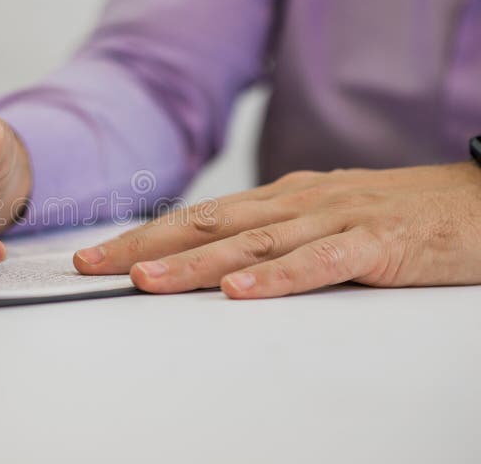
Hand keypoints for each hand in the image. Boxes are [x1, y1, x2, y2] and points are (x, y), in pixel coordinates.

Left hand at [74, 163, 480, 297]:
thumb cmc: (401, 214)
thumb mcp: (323, 220)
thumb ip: (274, 237)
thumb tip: (219, 263)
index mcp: (281, 199)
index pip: (198, 218)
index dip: (143, 236)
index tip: (97, 256)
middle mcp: (296, 202)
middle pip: (206, 225)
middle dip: (144, 246)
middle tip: (91, 265)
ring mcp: (334, 219)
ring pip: (251, 244)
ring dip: (193, 263)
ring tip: (144, 280)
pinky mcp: (377, 242)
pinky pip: (319, 262)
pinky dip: (276, 278)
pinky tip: (238, 293)